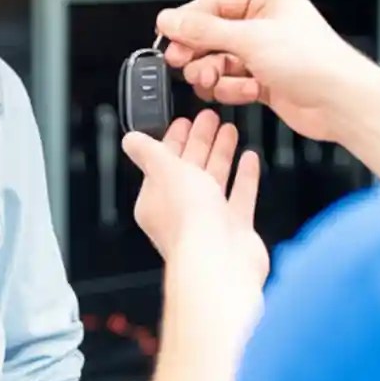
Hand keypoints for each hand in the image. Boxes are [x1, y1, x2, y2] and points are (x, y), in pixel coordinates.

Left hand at [122, 110, 266, 287]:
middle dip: (200, 141)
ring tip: (229, 130)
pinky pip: (239, 196)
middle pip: (190, 168)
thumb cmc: (189, 222)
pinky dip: (244, 176)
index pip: (163, 162)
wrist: (220, 261)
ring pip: (215, 179)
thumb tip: (130, 140)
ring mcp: (210, 221)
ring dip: (222, 153)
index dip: (174, 139)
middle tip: (210, 119)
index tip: (185, 121)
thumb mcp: (163, 172)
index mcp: (156, 200)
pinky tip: (248, 157)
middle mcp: (182, 211)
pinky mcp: (235, 229)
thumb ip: (148, 153)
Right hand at [156, 0, 379, 141]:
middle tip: (183, 64)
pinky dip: (233, 88)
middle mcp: (268, 22)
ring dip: (214, 73)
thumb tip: (170, 20)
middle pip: (214, 34)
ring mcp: (267, 52)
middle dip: (200, 52)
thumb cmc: (313, 62)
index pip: (214, 3)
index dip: (188, 22)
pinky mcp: (268, 80)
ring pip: (221, 60)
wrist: (340, 102)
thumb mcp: (248, 39)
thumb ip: (204, 31)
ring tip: (214, 80)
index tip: (167, 37)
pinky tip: (245, 91)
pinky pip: (234, 81)